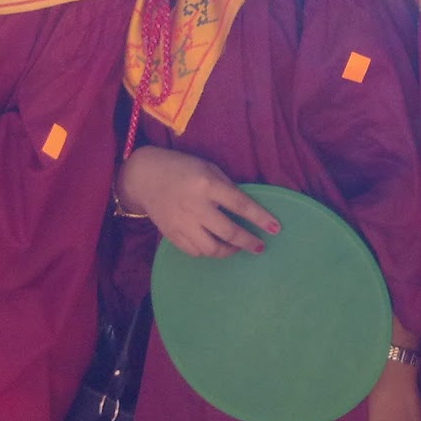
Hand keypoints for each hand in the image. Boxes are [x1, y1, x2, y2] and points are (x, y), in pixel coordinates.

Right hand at [116, 147, 278, 257]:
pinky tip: (214, 245)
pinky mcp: (171, 234)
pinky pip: (194, 252)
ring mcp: (182, 223)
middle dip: (249, 242)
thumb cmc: (182, 168)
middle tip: (260, 246)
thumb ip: (226, 187)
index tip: (276, 229)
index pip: (240, 205)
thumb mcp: (208, 168)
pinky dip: (208, 252)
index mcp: (207, 185)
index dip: (260, 218)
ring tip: (237, 247)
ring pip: (211, 248)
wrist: (145, 177)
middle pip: (228, 232)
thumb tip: (246, 209)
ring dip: (229, 251)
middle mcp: (195, 206)